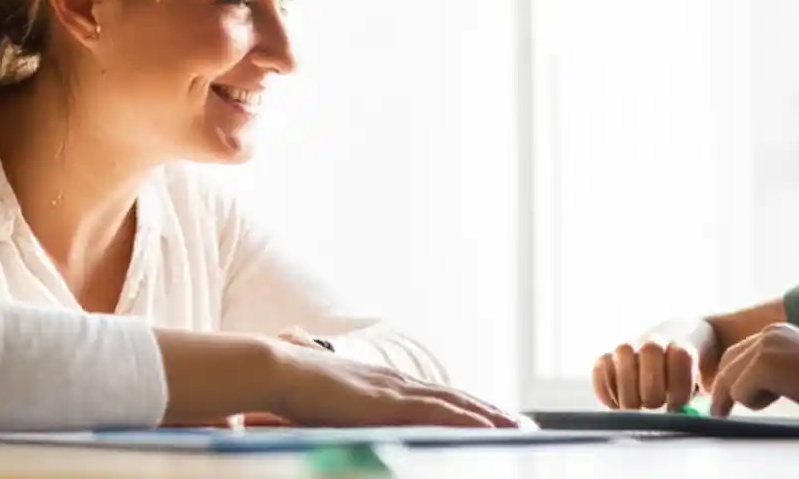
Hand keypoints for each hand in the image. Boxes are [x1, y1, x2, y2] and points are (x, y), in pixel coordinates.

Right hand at [272, 338, 518, 427]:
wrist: (278, 370)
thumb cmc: (291, 389)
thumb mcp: (324, 403)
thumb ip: (338, 410)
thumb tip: (335, 418)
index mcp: (383, 384)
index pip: (434, 396)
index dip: (464, 406)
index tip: (489, 416)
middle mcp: (396, 383)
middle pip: (454, 397)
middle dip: (489, 411)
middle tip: (520, 424)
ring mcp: (396, 391)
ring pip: (455, 403)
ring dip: (489, 415)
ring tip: (518, 427)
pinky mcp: (391, 403)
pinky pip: (439, 412)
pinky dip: (467, 419)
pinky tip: (489, 429)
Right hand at [592, 320, 717, 410]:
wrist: (669, 346)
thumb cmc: (685, 376)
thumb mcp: (697, 381)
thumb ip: (692, 397)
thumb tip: (680, 418)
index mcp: (682, 344)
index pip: (681, 356)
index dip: (680, 388)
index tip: (677, 405)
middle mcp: (653, 340)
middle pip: (651, 351)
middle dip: (653, 388)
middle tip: (655, 404)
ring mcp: (628, 347)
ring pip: (623, 355)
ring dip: (628, 389)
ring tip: (635, 405)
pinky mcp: (606, 358)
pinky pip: (600, 369)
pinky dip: (606, 391)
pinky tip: (617, 404)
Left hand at [708, 322, 798, 421]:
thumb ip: (774, 372)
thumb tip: (743, 391)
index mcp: (777, 332)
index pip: (738, 354)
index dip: (728, 378)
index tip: (722, 399)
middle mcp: (768, 333)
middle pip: (728, 364)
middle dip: (721, 390)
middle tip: (718, 413)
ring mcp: (765, 346)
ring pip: (730, 380)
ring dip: (743, 399)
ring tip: (772, 403)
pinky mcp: (765, 364)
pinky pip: (740, 393)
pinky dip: (755, 404)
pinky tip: (786, 398)